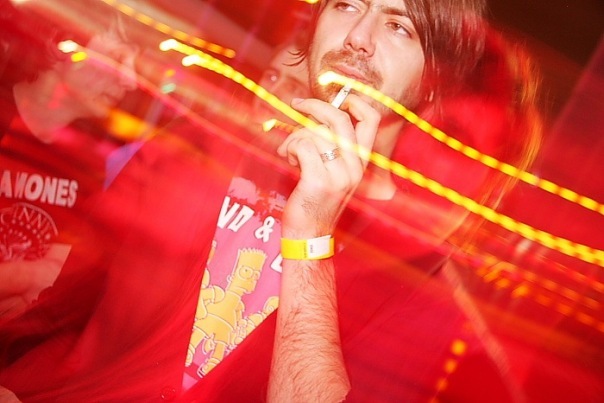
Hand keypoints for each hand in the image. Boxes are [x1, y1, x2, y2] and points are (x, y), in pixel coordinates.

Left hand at [277, 94, 379, 237]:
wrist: (309, 236)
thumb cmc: (315, 201)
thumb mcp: (332, 172)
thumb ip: (331, 146)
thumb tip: (316, 113)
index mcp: (361, 162)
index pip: (370, 120)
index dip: (356, 100)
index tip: (337, 95)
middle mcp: (354, 167)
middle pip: (339, 118)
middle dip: (314, 106)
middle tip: (297, 104)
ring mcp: (339, 175)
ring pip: (314, 132)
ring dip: (294, 136)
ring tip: (289, 152)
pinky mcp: (319, 181)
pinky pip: (302, 145)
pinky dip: (289, 147)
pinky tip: (288, 159)